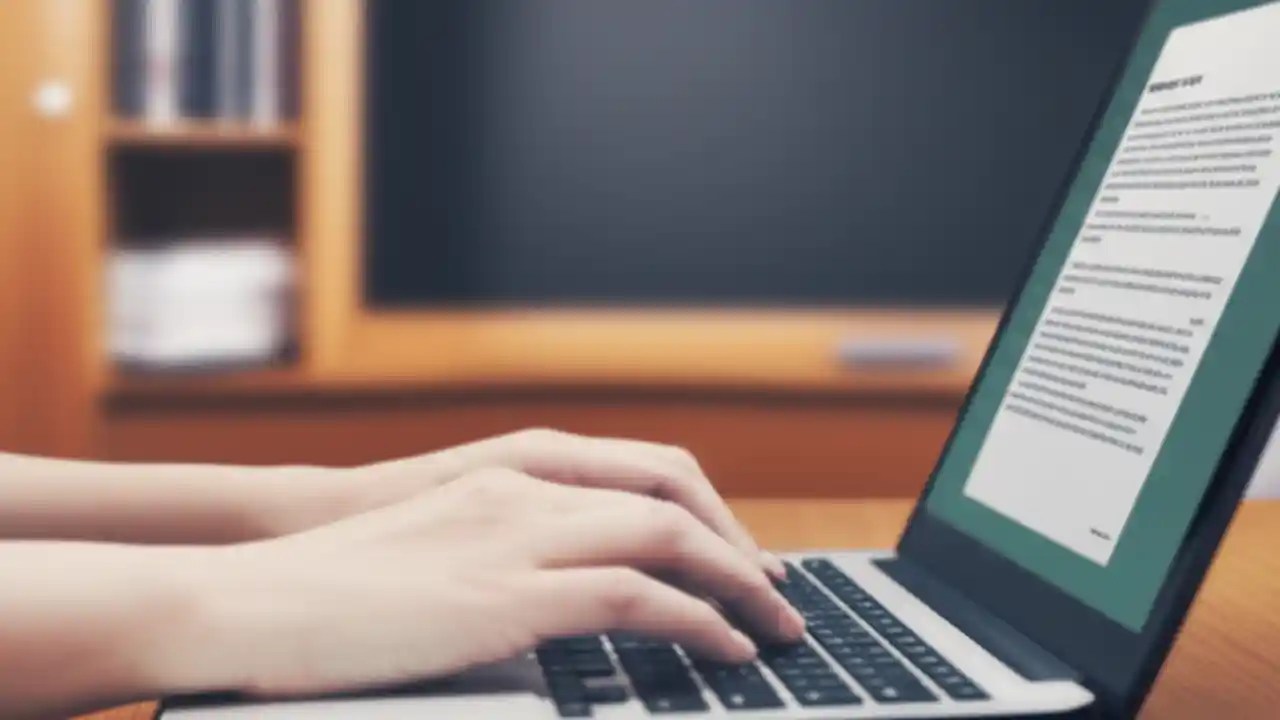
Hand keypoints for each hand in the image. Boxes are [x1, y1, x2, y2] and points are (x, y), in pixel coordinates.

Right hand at [178, 469, 805, 697]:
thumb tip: (563, 584)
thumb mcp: (438, 544)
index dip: (710, 510)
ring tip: (775, 628)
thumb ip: (505, 545)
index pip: (646, 471)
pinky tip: (723, 649)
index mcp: (511, 474)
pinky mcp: (505, 596)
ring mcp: (516, 537)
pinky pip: (632, 597)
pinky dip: (695, 619)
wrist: (251, 592)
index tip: (742, 555)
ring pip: (667, 538)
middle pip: (672, 495)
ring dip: (737, 582)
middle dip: (739, 545)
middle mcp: (525, 491)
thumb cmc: (334, 581)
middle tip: (778, 592)